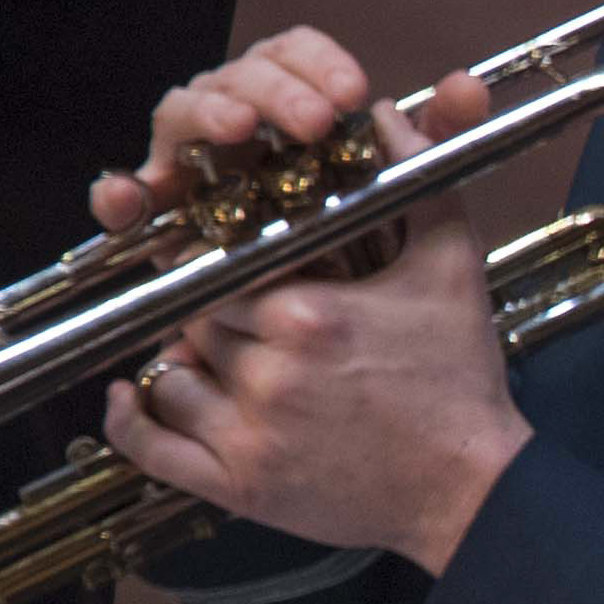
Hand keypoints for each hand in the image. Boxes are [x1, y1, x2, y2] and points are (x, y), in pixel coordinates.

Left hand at [87, 32, 525, 572]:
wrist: (474, 491)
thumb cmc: (462, 381)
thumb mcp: (452, 269)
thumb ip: (415, 182)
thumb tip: (384, 113)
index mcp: (308, 313)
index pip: (219, 268)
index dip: (225, 268)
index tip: (237, 273)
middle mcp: (270, 371)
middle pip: (193, 320)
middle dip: (213, 319)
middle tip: (241, 323)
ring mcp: (249, 434)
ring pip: (171, 374)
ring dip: (185, 366)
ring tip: (218, 365)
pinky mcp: (239, 486)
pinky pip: (152, 448)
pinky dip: (130, 422)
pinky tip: (129, 399)